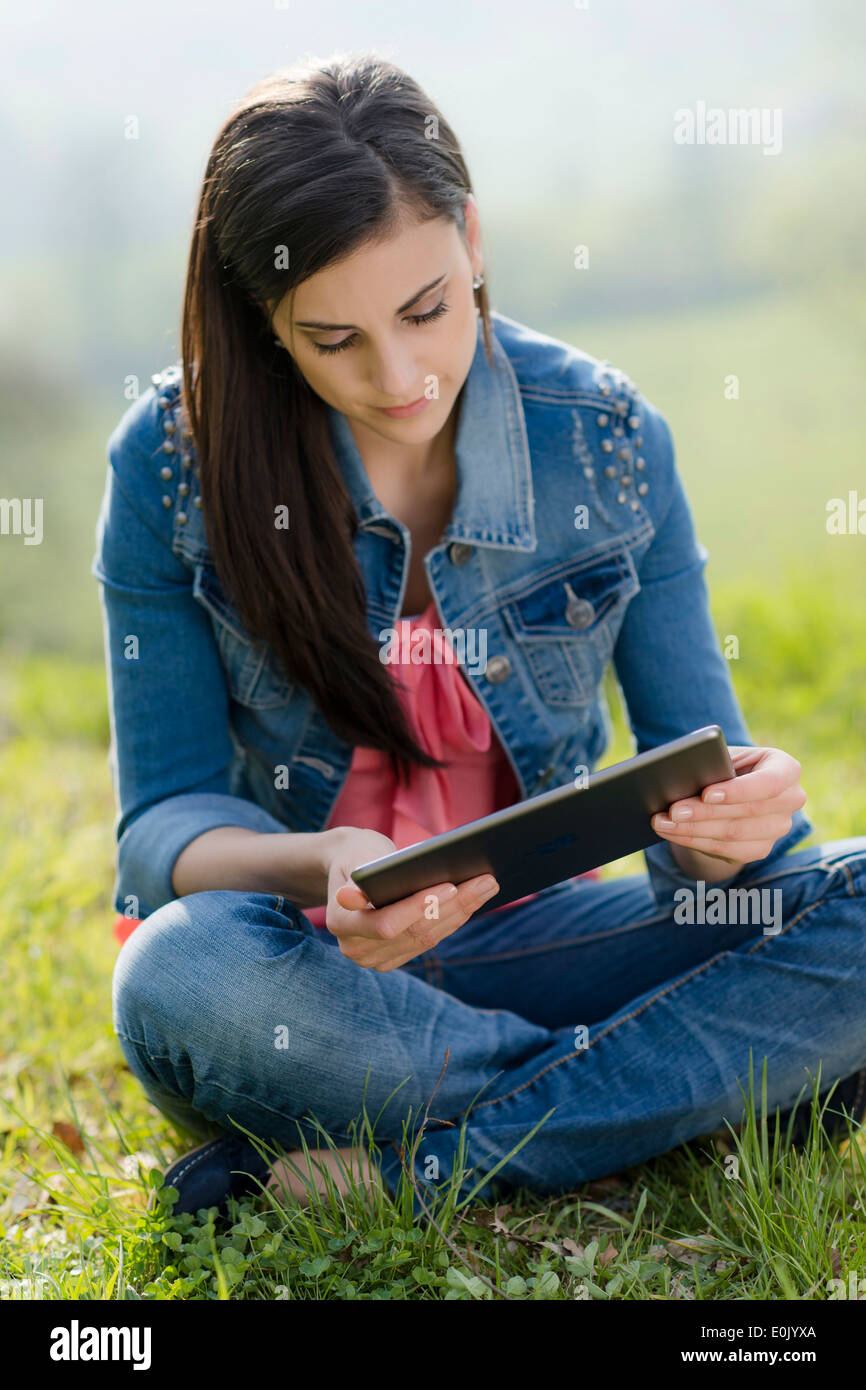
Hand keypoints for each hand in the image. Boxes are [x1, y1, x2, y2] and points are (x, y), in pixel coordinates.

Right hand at [324, 827, 499, 971]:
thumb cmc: (358, 855)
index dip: (420, 907)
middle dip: (455, 905)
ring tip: (488, 886)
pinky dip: (453, 919)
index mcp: (340, 922)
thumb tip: (349, 897)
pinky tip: (474, 899)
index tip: (451, 886)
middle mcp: (355, 949)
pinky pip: (429, 941)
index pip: (386, 924)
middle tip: (487, 881)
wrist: (352, 872)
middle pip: (415, 931)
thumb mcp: (357, 856)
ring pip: (428, 938)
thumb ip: (357, 877)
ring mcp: (375, 958)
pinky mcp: (394, 959)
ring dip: (462, 912)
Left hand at [650, 745, 807, 868]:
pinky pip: (726, 850)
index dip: (738, 790)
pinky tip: (672, 833)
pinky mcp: (761, 849)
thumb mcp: (722, 756)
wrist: (731, 792)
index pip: (769, 782)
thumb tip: (685, 773)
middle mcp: (791, 800)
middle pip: (747, 811)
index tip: (706, 793)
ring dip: (693, 830)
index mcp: (786, 768)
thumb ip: (712, 761)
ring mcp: (779, 828)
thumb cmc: (725, 766)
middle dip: (704, 812)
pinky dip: (694, 841)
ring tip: (663, 822)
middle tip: (672, 811)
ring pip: (734, 834)